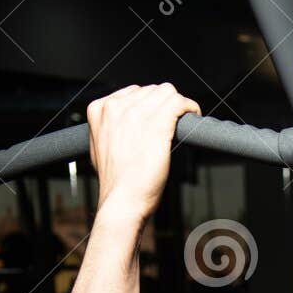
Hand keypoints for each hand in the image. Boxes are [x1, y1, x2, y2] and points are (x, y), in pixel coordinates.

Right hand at [87, 83, 200, 221]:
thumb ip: (110, 128)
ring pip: (166, 92)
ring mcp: (136, 114)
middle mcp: (116, 107)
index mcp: (99, 110)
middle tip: (171, 123)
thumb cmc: (116, 183)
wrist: (122, 201)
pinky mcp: (157, 124)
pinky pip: (179, 103)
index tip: (157, 117)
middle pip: (151, 90)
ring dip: (177, 104)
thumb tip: (124, 122)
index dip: (149, 105)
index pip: (133, 92)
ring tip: (183, 118)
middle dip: (163, 105)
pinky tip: (193, 115)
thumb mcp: (99, 148)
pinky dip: (190, 107)